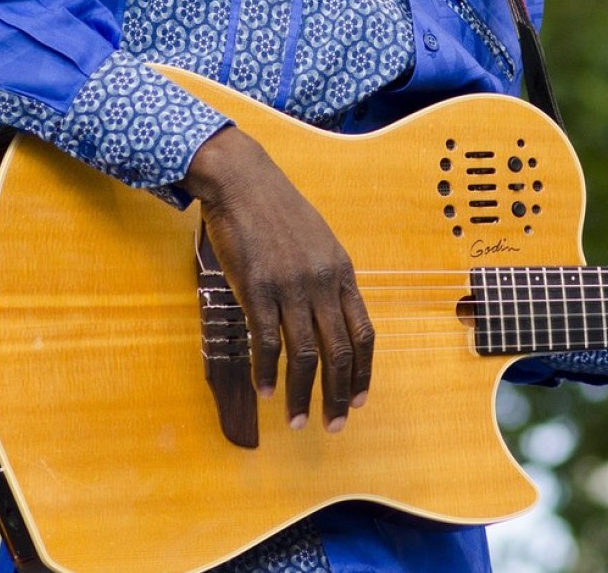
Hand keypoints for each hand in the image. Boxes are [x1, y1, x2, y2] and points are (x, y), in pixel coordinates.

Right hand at [183, 125, 374, 444]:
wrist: (243, 181)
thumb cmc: (279, 211)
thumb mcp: (318, 242)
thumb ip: (328, 279)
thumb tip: (332, 317)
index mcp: (342, 272)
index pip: (363, 334)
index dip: (363, 373)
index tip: (359, 401)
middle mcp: (323, 283)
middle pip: (339, 352)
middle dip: (339, 395)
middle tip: (334, 425)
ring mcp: (291, 286)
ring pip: (305, 354)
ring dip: (302, 394)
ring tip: (298, 421)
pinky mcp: (257, 288)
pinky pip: (267, 340)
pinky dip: (267, 372)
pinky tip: (265, 392)